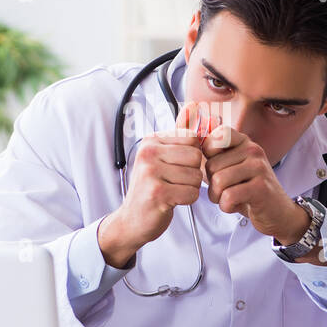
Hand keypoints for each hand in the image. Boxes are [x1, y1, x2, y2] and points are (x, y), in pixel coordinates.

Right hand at [98, 101, 208, 267]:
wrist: (131, 220)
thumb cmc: (151, 188)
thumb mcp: (162, 157)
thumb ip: (179, 133)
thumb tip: (192, 105)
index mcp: (151, 141)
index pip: (191, 139)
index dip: (192, 156)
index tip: (178, 166)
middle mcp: (148, 152)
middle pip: (196, 157)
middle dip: (193, 173)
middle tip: (176, 182)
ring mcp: (151, 172)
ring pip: (196, 176)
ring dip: (189, 188)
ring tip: (172, 191)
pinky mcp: (157, 193)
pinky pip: (191, 193)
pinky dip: (187, 200)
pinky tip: (172, 201)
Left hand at [201, 125, 309, 243]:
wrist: (276, 212)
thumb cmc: (247, 189)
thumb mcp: (228, 167)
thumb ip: (211, 154)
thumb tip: (187, 140)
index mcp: (243, 142)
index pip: (214, 137)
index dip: (207, 157)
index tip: (216, 169)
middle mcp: (253, 150)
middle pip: (211, 165)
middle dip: (212, 185)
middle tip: (227, 190)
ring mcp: (259, 167)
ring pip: (218, 181)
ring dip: (218, 197)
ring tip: (231, 197)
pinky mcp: (261, 188)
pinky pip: (228, 196)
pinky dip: (227, 206)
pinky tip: (237, 204)